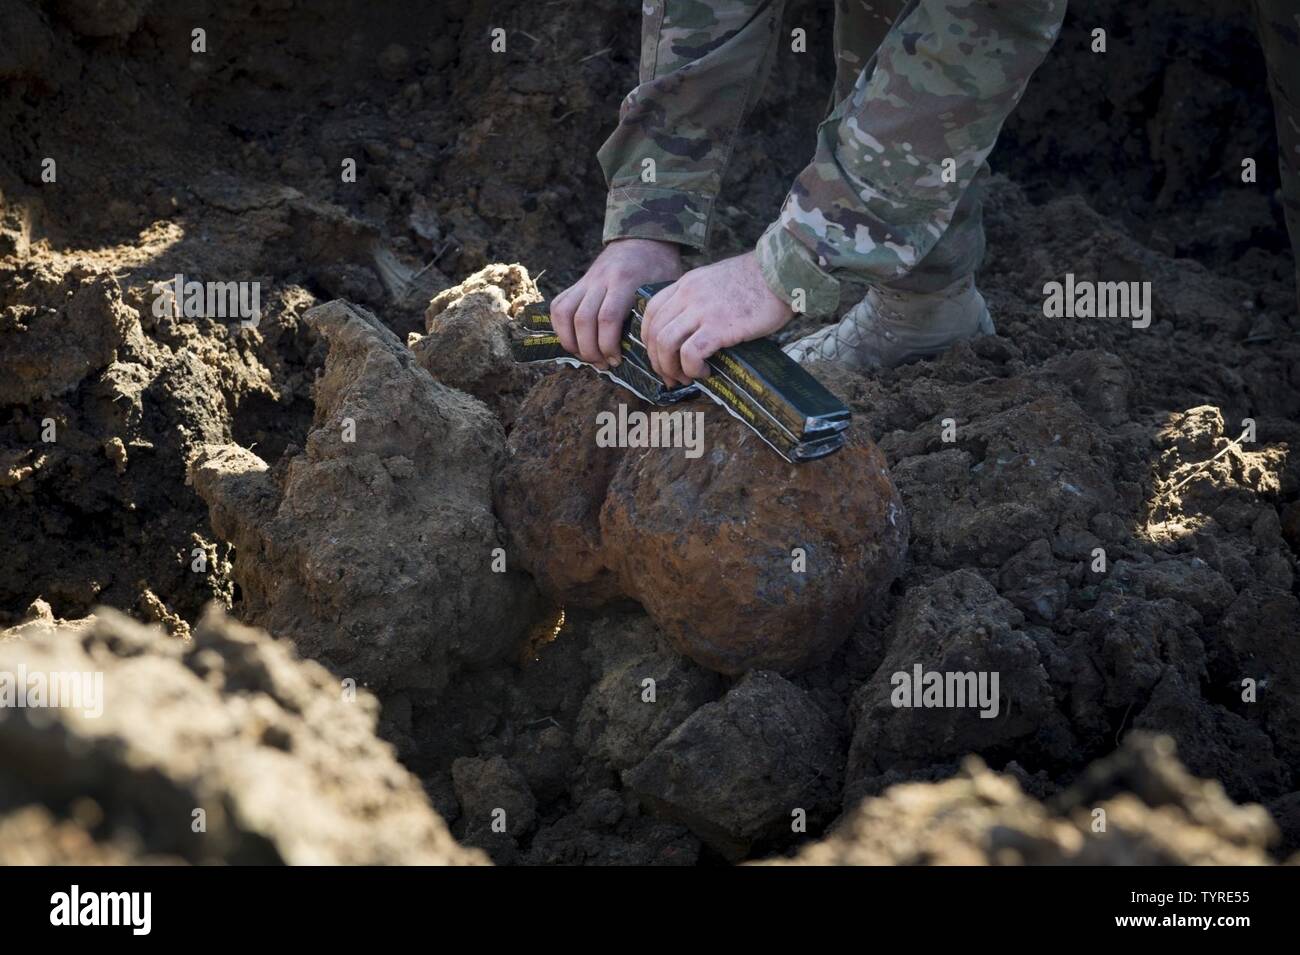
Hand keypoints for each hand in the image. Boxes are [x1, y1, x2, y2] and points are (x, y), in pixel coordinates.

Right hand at [550, 238, 682, 368]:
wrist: (644, 238)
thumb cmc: (660, 268)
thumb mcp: (666, 287)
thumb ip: (657, 313)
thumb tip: (653, 350)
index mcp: (625, 281)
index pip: (607, 318)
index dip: (607, 344)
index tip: (616, 360)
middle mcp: (601, 280)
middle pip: (583, 320)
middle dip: (589, 349)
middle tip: (603, 364)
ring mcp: (586, 281)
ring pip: (564, 313)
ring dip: (571, 341)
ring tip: (587, 356)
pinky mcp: (577, 283)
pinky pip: (558, 306)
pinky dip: (560, 328)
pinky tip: (574, 342)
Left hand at [642, 251, 794, 384]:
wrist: (782, 273)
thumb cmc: (758, 280)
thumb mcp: (718, 280)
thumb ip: (701, 298)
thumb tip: (696, 328)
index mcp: (686, 284)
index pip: (651, 312)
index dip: (649, 339)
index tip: (659, 355)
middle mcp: (688, 295)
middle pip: (654, 332)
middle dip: (657, 361)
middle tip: (671, 376)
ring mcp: (702, 310)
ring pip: (666, 344)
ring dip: (670, 367)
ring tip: (686, 378)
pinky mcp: (719, 327)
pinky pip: (691, 353)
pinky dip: (692, 368)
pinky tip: (705, 372)